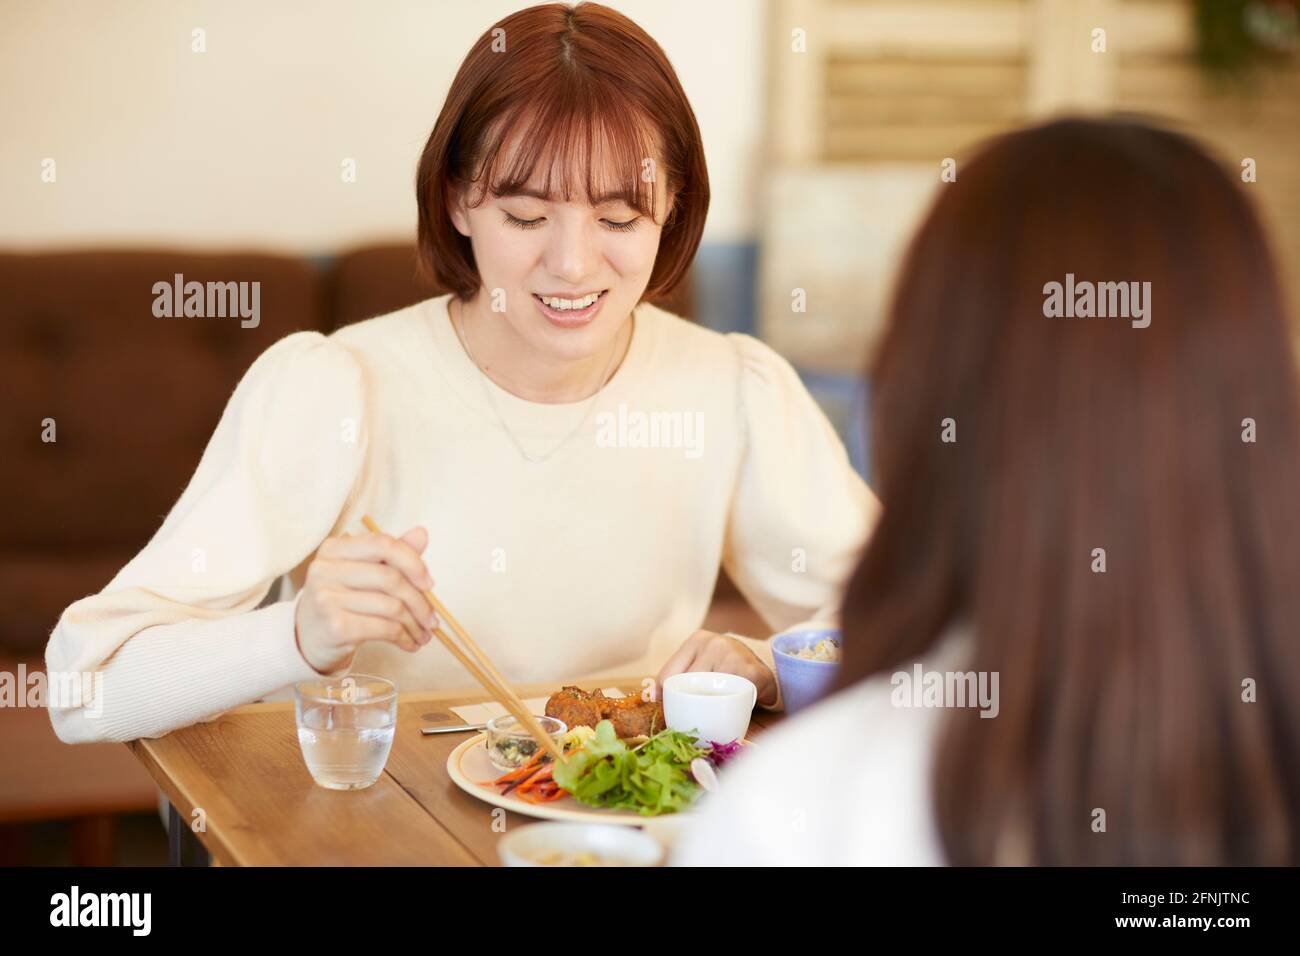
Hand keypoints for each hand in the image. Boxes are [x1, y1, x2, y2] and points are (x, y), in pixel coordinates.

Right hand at [294, 526, 439, 673]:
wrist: (306, 640)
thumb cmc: (341, 601)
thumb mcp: (363, 573)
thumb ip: (392, 554)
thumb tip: (422, 534)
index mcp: (335, 548)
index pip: (383, 544)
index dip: (413, 562)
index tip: (429, 584)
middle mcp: (325, 569)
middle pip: (390, 579)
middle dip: (420, 602)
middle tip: (432, 619)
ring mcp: (327, 598)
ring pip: (391, 607)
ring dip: (415, 624)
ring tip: (424, 634)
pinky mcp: (335, 626)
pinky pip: (384, 628)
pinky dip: (404, 637)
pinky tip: (410, 643)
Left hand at [656, 629, 777, 707]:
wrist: (761, 664)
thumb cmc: (723, 666)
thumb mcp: (701, 662)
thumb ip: (678, 674)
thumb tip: (648, 696)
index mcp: (696, 640)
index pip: (669, 674)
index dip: (665, 696)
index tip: (667, 710)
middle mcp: (714, 644)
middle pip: (687, 685)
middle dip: (684, 704)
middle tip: (686, 718)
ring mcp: (733, 656)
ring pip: (708, 694)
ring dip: (706, 709)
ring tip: (706, 716)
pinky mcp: (751, 672)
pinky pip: (732, 699)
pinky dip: (728, 709)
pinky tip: (728, 711)